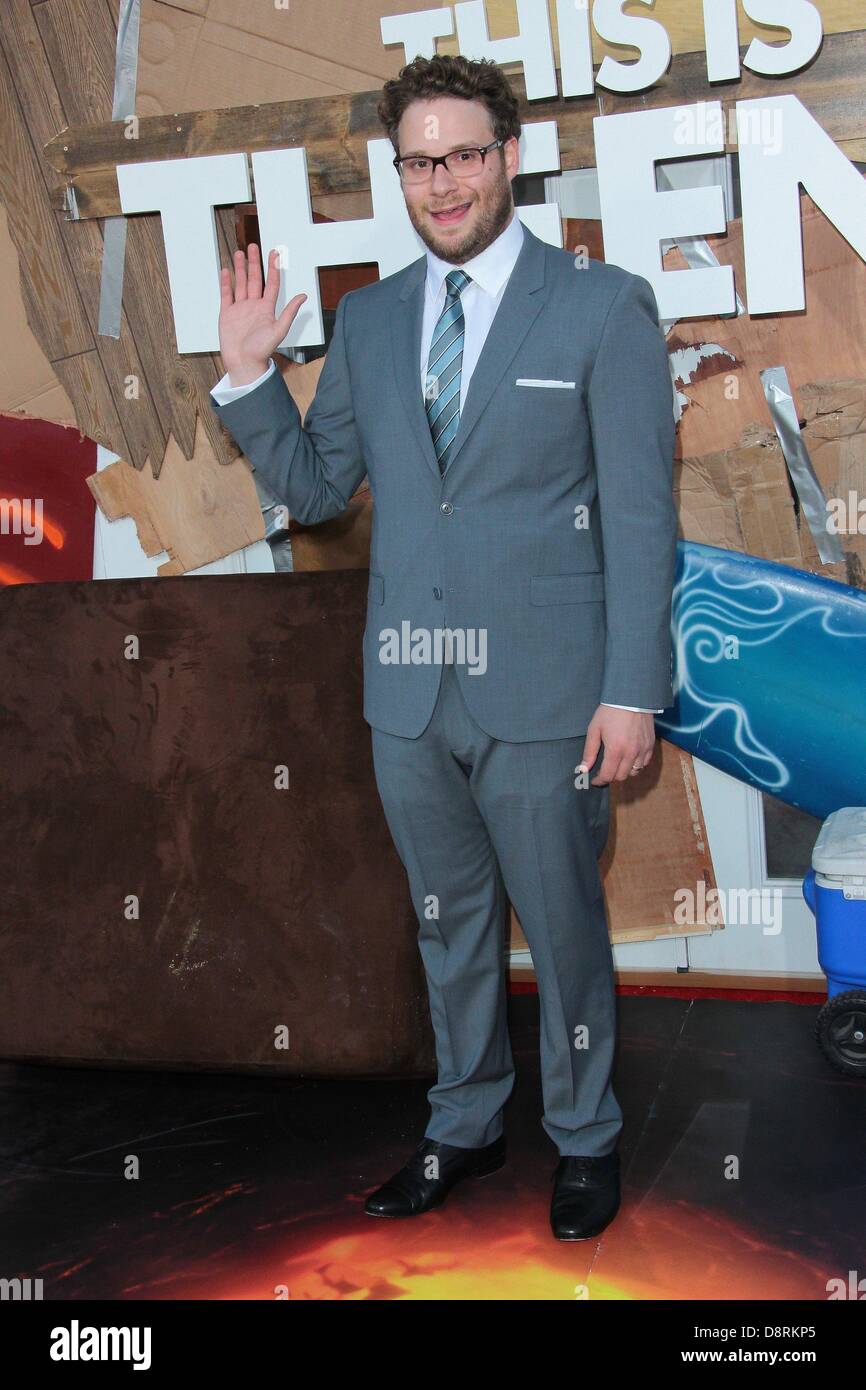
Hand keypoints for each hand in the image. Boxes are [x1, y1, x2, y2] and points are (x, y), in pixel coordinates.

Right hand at [218, 244, 306, 384]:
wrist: (244, 363)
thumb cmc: (262, 350)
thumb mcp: (279, 330)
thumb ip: (289, 312)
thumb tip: (303, 296)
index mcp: (267, 308)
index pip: (270, 283)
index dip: (272, 268)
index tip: (274, 253)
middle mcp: (254, 306)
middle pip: (254, 279)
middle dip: (253, 262)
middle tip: (252, 246)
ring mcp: (240, 309)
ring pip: (240, 283)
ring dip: (240, 269)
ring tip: (239, 253)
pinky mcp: (227, 314)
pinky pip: (226, 294)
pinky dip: (226, 283)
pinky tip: (226, 271)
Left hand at [578, 707, 654, 785]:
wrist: (632, 698)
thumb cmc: (610, 712)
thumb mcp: (594, 729)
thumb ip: (589, 751)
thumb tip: (583, 769)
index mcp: (615, 750)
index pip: (608, 776)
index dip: (599, 781)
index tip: (594, 780)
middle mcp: (631, 753)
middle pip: (621, 776)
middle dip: (611, 777)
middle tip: (604, 770)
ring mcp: (643, 750)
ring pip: (634, 772)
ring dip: (624, 772)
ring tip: (617, 764)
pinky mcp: (650, 745)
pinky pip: (644, 763)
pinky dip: (636, 765)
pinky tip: (629, 758)